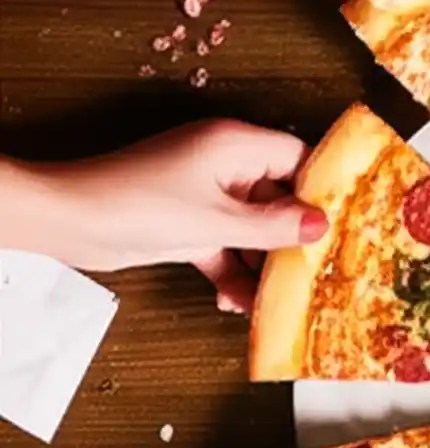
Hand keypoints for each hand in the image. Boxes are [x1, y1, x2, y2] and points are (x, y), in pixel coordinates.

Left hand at [0, 119, 326, 312]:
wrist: (67, 221)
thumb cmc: (138, 206)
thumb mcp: (217, 222)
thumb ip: (273, 226)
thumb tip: (321, 225)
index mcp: (236, 146)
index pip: (298, 157)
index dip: (323, 188)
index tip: (345, 223)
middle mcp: (225, 164)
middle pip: (279, 197)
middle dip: (293, 237)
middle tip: (316, 270)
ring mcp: (205, 192)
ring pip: (252, 227)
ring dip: (261, 263)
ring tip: (275, 298)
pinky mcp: (187, 220)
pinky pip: (225, 243)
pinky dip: (232, 270)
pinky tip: (235, 302)